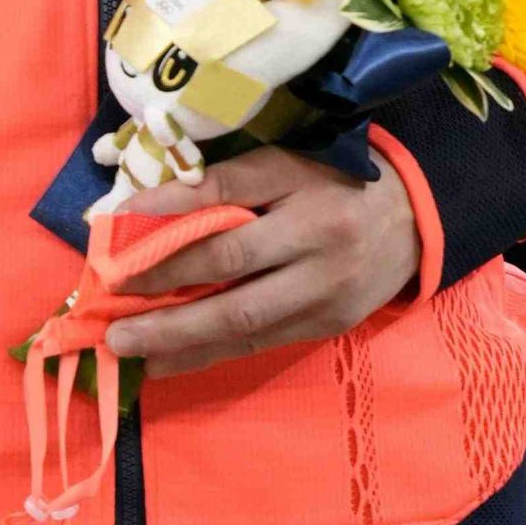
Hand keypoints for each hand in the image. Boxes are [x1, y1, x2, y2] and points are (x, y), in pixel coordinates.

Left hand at [102, 143, 422, 379]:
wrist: (413, 215)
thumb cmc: (332, 179)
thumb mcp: (283, 163)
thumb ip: (221, 184)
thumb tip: (147, 210)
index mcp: (303, 193)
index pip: (222, 207)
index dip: (166, 226)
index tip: (112, 238)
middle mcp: (317, 248)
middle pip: (229, 278)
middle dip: (164, 302)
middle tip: (112, 323)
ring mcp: (324, 294)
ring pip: (242, 323)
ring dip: (179, 340)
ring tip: (129, 351)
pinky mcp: (327, 326)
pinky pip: (260, 343)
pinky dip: (211, 353)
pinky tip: (170, 361)